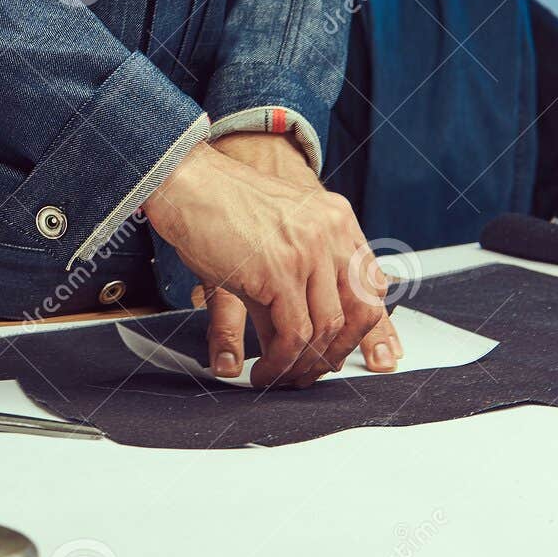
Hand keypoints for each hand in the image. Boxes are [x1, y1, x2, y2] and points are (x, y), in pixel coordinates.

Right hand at [141, 135, 391, 388]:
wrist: (185, 180)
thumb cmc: (218, 203)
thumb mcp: (273, 231)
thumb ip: (298, 268)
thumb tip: (302, 326)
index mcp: (335, 219)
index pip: (371, 284)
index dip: (367, 327)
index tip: (354, 352)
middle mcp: (330, 233)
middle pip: (359, 312)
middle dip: (335, 353)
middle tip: (310, 372)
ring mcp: (308, 252)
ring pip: (326, 329)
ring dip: (302, 365)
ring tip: (278, 376)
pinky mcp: (279, 272)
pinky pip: (293, 334)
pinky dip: (280, 362)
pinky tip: (263, 370)